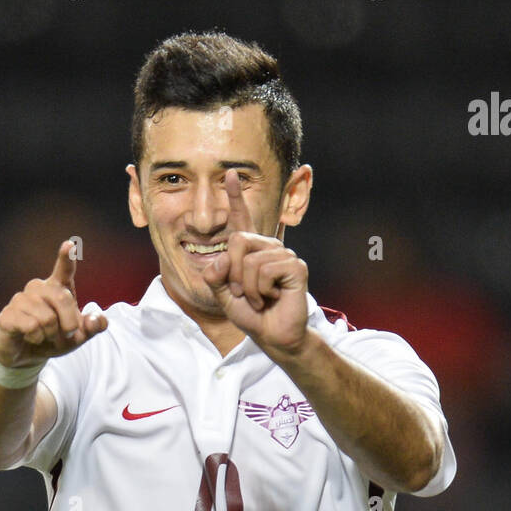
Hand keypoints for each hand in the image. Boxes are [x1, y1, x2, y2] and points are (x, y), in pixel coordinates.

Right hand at [0, 240, 106, 365]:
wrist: (28, 357)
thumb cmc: (54, 340)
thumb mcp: (78, 337)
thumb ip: (92, 328)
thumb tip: (98, 320)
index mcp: (57, 289)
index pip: (64, 271)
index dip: (66, 258)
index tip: (69, 245)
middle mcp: (38, 288)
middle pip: (62, 298)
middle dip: (70, 324)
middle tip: (66, 335)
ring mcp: (21, 299)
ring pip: (46, 317)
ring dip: (50, 334)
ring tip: (43, 336)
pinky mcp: (7, 314)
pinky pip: (31, 326)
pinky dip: (36, 338)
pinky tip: (30, 337)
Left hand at [201, 170, 308, 355]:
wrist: (274, 336)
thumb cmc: (252, 315)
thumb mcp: (224, 296)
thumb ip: (215, 277)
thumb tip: (221, 259)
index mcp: (251, 251)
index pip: (241, 221)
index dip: (235, 198)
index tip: (230, 175)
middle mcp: (268, 248)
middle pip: (237, 241)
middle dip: (232, 273)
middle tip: (242, 293)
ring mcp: (284, 255)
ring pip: (250, 260)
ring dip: (247, 288)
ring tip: (259, 299)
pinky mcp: (295, 266)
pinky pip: (264, 270)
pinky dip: (260, 290)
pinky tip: (272, 298)